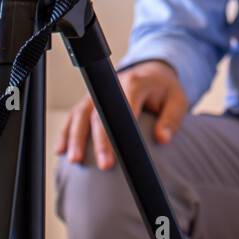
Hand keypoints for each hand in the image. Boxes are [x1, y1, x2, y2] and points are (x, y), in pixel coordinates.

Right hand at [53, 60, 187, 168]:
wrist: (153, 72)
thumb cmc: (165, 90)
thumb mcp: (177, 101)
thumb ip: (171, 119)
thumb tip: (163, 139)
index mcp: (135, 84)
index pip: (122, 108)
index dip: (118, 132)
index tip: (118, 152)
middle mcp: (112, 85)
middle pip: (99, 113)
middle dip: (99, 141)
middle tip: (103, 166)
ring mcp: (98, 92)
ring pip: (80, 113)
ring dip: (75, 137)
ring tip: (74, 161)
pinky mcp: (90, 99)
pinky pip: (74, 114)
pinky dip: (66, 132)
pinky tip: (61, 150)